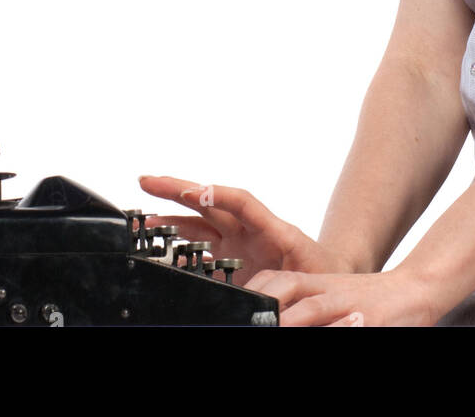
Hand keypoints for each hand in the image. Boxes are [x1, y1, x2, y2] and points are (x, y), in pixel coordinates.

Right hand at [136, 174, 352, 286]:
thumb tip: (256, 293)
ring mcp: (236, 243)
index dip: (218, 194)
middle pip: (209, 202)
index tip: (196, 191)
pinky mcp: (229, 261)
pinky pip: (200, 249)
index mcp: (269, 228)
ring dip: (172, 218)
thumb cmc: (321, 275)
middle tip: (146, 182)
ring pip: (199, 223)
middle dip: (178, 190)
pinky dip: (180, 246)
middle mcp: (247, 230)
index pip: (241, 202)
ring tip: (145, 219)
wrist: (329, 284)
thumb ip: (281, 281)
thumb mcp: (305, 275)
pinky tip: (160, 247)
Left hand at [245, 266, 440, 326]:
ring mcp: (349, 304)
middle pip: (288, 285)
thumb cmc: (370, 301)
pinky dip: (335, 329)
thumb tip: (274, 317)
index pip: (276, 280)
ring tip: (272, 325)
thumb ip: (305, 307)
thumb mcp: (333, 298)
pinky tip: (332, 332)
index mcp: (315, 283)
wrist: (416, 289)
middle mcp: (328, 289)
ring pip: (314, 307)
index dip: (254, 291)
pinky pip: (347, 327)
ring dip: (291, 317)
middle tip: (242, 318)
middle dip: (264, 301)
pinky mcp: (371, 319)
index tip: (231, 307)